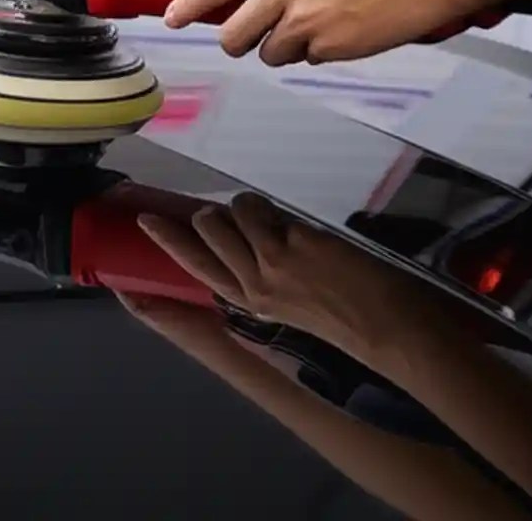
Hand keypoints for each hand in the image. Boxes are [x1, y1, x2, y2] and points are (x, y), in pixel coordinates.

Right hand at [137, 193, 451, 363]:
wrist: (386, 323)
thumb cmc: (341, 315)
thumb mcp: (286, 304)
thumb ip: (259, 277)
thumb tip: (239, 233)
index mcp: (247, 304)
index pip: (194, 267)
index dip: (167, 240)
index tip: (145, 220)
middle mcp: (249, 285)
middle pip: (206, 231)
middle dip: (214, 216)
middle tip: (238, 220)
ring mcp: (267, 263)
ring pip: (230, 213)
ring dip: (248, 208)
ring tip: (273, 223)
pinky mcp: (290, 243)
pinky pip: (262, 208)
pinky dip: (271, 208)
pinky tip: (294, 226)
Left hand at [163, 0, 487, 65]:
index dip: (188, 6)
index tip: (172, 18)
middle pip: (234, 33)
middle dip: (240, 40)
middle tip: (252, 38)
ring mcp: (306, 18)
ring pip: (271, 52)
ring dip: (286, 47)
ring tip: (320, 23)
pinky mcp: (329, 45)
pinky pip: (310, 59)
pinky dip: (323, 51)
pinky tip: (348, 27)